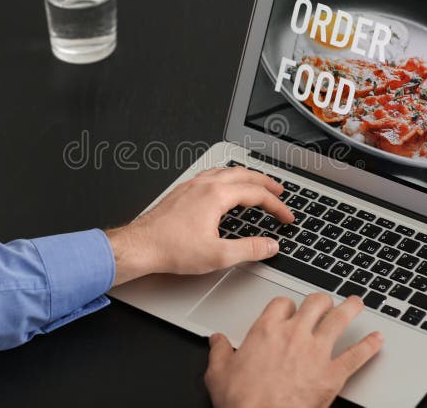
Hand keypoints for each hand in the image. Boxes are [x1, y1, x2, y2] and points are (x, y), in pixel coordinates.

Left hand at [106, 166, 293, 284]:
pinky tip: (225, 186)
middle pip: (244, 175)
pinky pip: (211, 175)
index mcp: (216, 196)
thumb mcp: (218, 255)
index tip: (287, 217)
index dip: (277, 206)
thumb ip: (250, 249)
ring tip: (256, 184)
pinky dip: (227, 177)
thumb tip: (270, 245)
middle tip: (280, 191)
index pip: (257, 194)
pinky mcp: (182, 191)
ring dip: (246, 176)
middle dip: (266, 183)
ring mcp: (192, 186)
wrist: (140, 246)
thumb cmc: (171, 249)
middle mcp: (204, 185)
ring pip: (226, 171)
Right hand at [205, 294, 382, 407]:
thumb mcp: (218, 373)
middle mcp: (294, 335)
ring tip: (357, 303)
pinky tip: (377, 340)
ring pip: (339, 320)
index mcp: (266, 331)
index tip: (289, 309)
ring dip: (351, 309)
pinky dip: (370, 346)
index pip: (282, 303)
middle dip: (321, 300)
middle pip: (314, 303)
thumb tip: (216, 340)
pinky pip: (357, 355)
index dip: (287, 305)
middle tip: (325, 302)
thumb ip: (219, 352)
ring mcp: (316, 353)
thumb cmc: (241, 401)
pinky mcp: (332, 375)